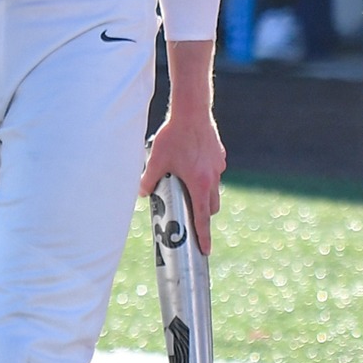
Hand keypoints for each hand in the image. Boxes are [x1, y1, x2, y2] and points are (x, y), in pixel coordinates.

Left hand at [142, 108, 225, 254]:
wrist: (192, 111)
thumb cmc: (173, 136)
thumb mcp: (155, 161)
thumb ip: (148, 180)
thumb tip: (143, 194)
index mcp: (199, 184)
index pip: (202, 218)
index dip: (204, 236)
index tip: (205, 251)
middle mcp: (212, 177)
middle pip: (212, 206)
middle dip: (204, 215)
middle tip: (191, 217)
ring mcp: (219, 165)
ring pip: (214, 188)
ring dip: (204, 194)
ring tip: (187, 186)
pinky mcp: (220, 154)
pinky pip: (214, 172)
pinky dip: (206, 175)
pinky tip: (192, 164)